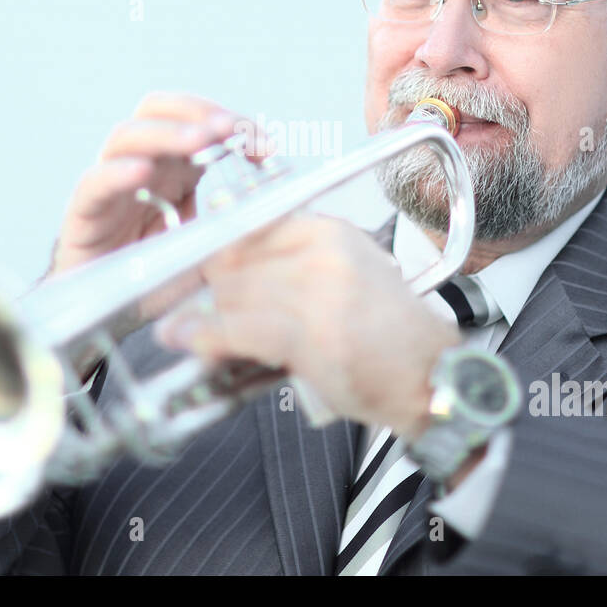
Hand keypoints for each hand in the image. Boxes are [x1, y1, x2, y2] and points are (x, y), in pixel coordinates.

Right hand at [46, 92, 267, 350]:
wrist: (111, 317)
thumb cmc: (160, 278)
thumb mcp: (211, 246)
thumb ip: (237, 224)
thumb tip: (282, 209)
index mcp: (174, 168)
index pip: (196, 120)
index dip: (231, 122)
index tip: (264, 144)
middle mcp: (141, 166)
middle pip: (157, 111)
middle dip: (196, 112)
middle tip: (228, 130)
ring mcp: (110, 185)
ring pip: (126, 137)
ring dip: (165, 134)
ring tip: (198, 142)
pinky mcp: (84, 213)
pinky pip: (94, 183)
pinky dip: (117, 173)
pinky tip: (142, 173)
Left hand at [156, 214, 462, 437]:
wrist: (431, 375)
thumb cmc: (386, 334)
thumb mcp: (342, 277)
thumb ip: (288, 270)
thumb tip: (223, 282)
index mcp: (328, 230)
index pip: (249, 230)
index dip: (213, 256)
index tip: (190, 275)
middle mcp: (321, 251)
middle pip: (234, 262)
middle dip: (202, 290)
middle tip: (176, 309)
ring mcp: (315, 290)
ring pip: (231, 295)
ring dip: (197, 317)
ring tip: (175, 332)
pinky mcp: (308, 332)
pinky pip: (237, 328)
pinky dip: (205, 337)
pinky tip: (186, 342)